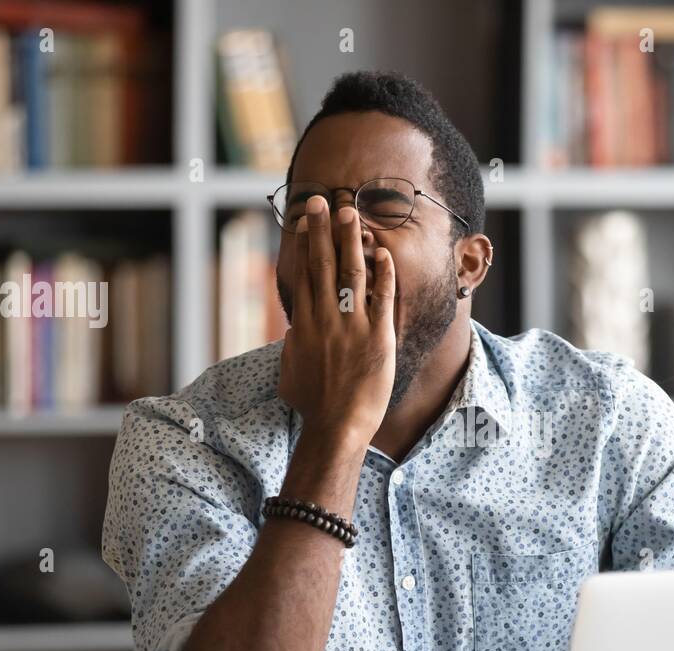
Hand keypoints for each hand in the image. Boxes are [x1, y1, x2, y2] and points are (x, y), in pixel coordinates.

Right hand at [277, 196, 395, 448]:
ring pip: (351, 273)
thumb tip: (292, 333)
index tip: (305, 220)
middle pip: (323, 264)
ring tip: (351, 213)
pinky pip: (382, 297)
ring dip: (351, 240)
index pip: (304, 274)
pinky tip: (383, 251)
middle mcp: (326, 318)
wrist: (337, 426)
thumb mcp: (290, 372)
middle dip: (323, 229)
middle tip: (323, 200)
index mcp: (303, 324)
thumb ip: (291, 347)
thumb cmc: (313, 406)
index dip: (305, 244)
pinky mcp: (378, 336)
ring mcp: (352, 326)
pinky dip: (383, 273)